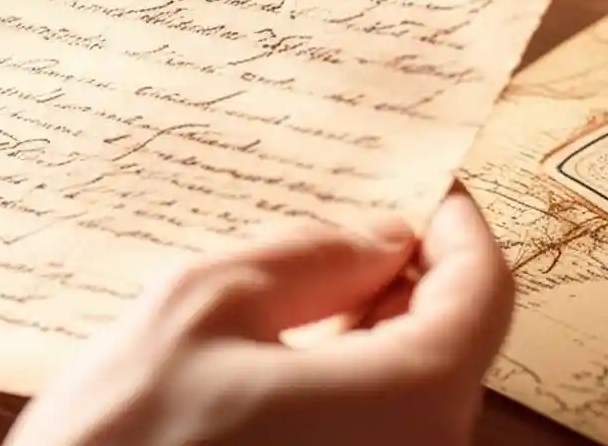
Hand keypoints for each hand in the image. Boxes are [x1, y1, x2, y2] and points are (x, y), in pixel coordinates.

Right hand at [5, 189, 514, 445]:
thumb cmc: (125, 431)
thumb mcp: (206, 303)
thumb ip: (311, 258)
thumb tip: (380, 239)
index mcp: (406, 401)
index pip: (482, 292)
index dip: (456, 227)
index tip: (424, 185)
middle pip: (452, 340)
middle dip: (408, 269)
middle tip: (351, 214)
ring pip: (412, 382)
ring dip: (374, 319)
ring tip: (308, 271)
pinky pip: (374, 420)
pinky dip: (350, 369)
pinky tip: (291, 339)